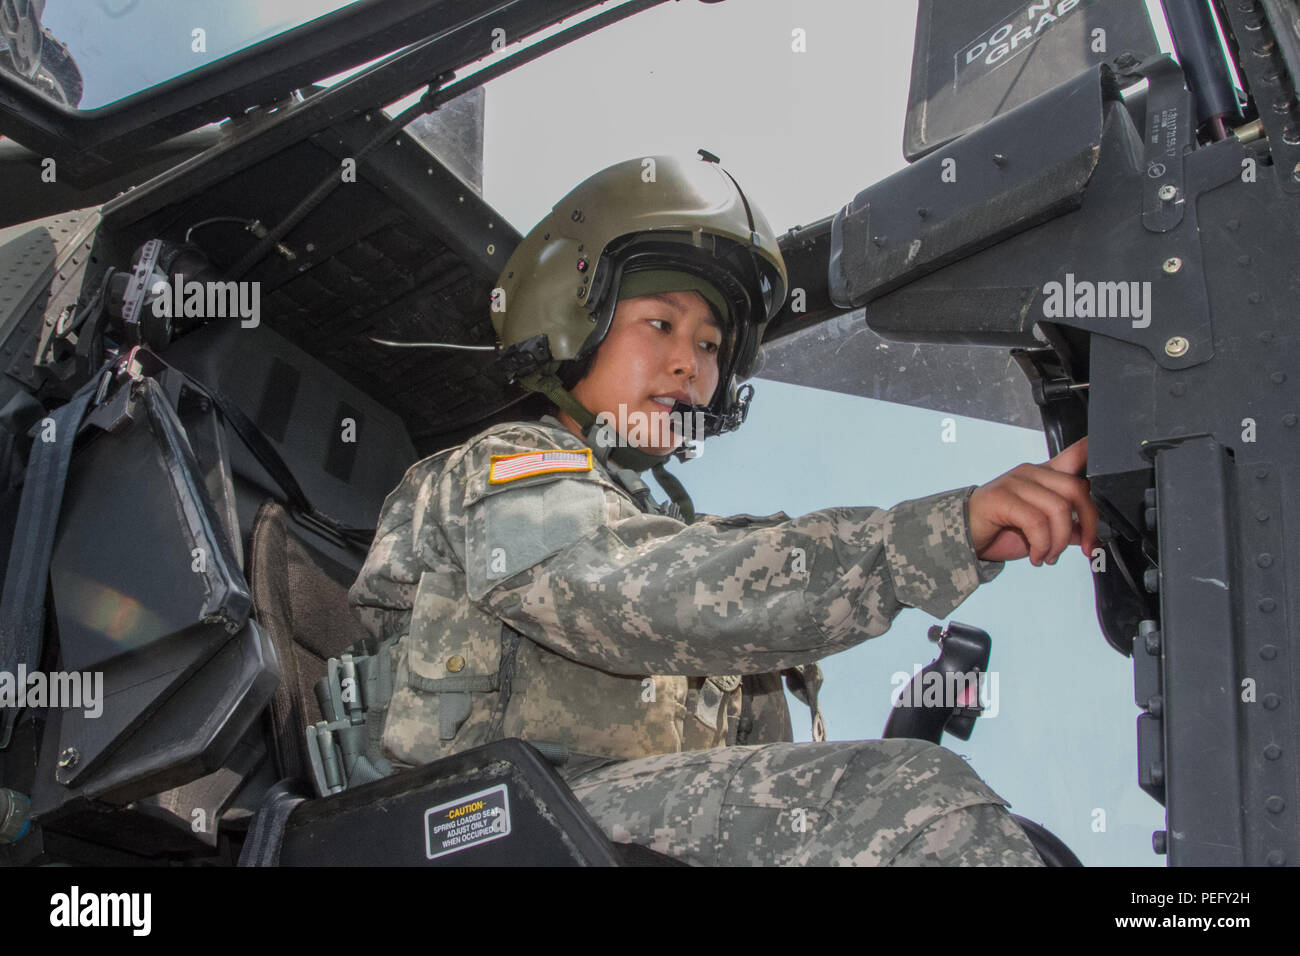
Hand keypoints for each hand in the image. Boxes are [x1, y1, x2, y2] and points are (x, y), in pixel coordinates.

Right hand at [967, 437, 1098, 565]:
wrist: (962, 536)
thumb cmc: (1002, 529)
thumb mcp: (1043, 527)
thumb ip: (1068, 524)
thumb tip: (1095, 534)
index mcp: (1046, 474)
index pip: (1077, 453)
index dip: (1098, 451)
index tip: (1116, 457)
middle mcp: (1032, 472)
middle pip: (1078, 490)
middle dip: (1088, 525)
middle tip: (1085, 548)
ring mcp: (1016, 482)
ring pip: (1058, 509)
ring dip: (1059, 542)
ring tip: (1048, 556)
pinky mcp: (1001, 498)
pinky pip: (1035, 522)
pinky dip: (1041, 545)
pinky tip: (1036, 556)